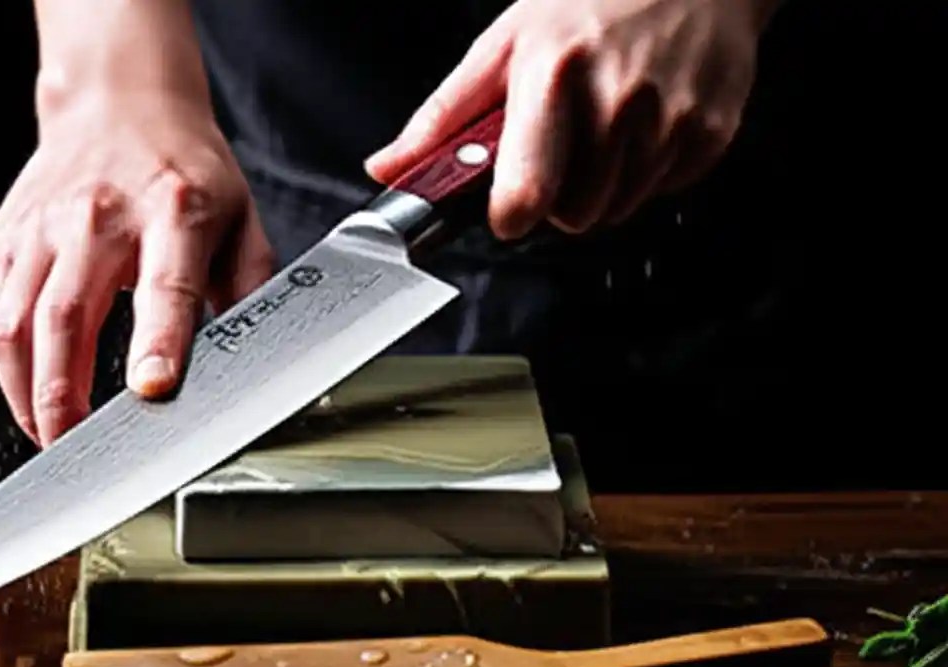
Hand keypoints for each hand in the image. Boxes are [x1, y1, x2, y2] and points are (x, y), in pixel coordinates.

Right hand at [0, 90, 272, 446]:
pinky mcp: (7, 237)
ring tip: (49, 436)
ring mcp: (44, 225)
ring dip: (28, 392)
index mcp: (174, 210)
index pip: (165, 286)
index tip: (151, 392)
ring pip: (17, 321)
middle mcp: (99, 216)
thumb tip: (257, 359)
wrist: (118, 101)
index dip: (157, 342)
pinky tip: (29, 395)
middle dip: (65, 394)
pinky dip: (8, 366)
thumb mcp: (242, 218)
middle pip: (69, 315)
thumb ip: (252, 290)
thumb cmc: (186, 170)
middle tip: (77, 449)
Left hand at [365, 0, 781, 237]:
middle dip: (558, 197)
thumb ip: (443, 117)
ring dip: (601, 187)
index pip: (527, 191)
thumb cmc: (590, 4)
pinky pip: (661, 193)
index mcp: (553, 76)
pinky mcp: (709, 133)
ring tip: (601, 129)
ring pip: (615, 211)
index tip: (507, 210)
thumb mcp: (504, 45)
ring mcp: (669, 119)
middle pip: (573, 216)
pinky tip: (641, 126)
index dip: (511, 214)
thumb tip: (388, 167)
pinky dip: (645, 173)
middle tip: (561, 149)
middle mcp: (616, 100)